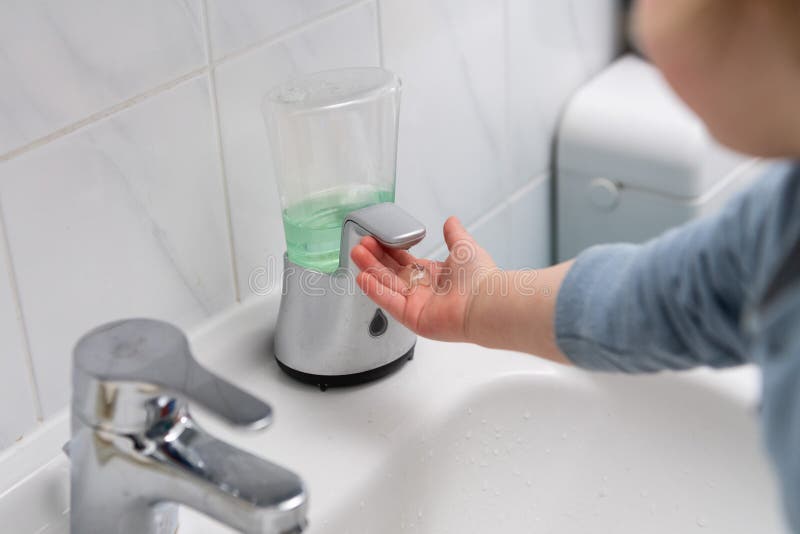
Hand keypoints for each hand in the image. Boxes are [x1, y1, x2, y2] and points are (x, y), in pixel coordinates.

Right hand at [350, 216, 496, 342]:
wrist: (486, 302)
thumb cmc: (481, 278)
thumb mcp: (465, 248)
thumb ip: (454, 235)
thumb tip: (451, 221)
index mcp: (435, 275)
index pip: (405, 261)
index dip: (389, 250)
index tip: (375, 239)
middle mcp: (424, 290)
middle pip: (392, 273)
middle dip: (375, 259)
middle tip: (360, 245)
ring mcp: (417, 305)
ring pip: (387, 285)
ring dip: (370, 270)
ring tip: (355, 254)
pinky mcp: (413, 318)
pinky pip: (390, 303)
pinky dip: (375, 291)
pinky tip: (362, 277)